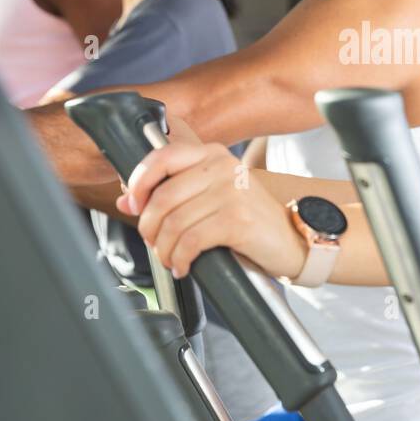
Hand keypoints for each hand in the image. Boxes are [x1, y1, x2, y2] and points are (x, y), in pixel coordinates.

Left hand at [117, 141, 306, 280]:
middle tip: (155, 243)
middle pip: (162, 197)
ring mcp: (231, 192)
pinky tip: (184, 265)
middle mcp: (222, 167)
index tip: (134, 205)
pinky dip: (180, 259)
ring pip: (173, 223)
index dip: (138, 182)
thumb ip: (172, 193)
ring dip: (165, 249)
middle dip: (150, 227)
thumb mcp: (212, 197)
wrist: (293, 240)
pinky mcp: (237, 221)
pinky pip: (190, 241)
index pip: (162, 157)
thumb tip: (126, 199)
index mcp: (213, 154)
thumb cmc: (250, 219)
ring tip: (171, 258)